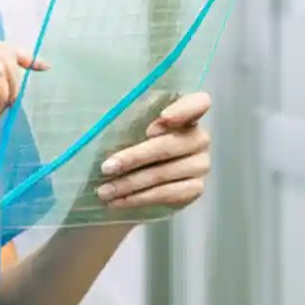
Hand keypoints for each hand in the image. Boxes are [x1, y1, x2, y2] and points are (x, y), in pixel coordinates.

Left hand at [94, 92, 212, 210]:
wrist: (137, 178)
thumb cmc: (131, 142)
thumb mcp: (129, 126)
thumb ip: (130, 120)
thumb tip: (106, 124)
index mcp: (186, 112)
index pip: (200, 103)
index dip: (183, 110)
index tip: (161, 118)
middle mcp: (199, 137)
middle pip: (170, 145)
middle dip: (134, 157)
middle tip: (106, 168)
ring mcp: (201, 163)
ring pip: (165, 172)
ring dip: (130, 183)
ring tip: (104, 191)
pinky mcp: (195, 188)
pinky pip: (167, 194)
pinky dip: (139, 198)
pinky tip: (119, 201)